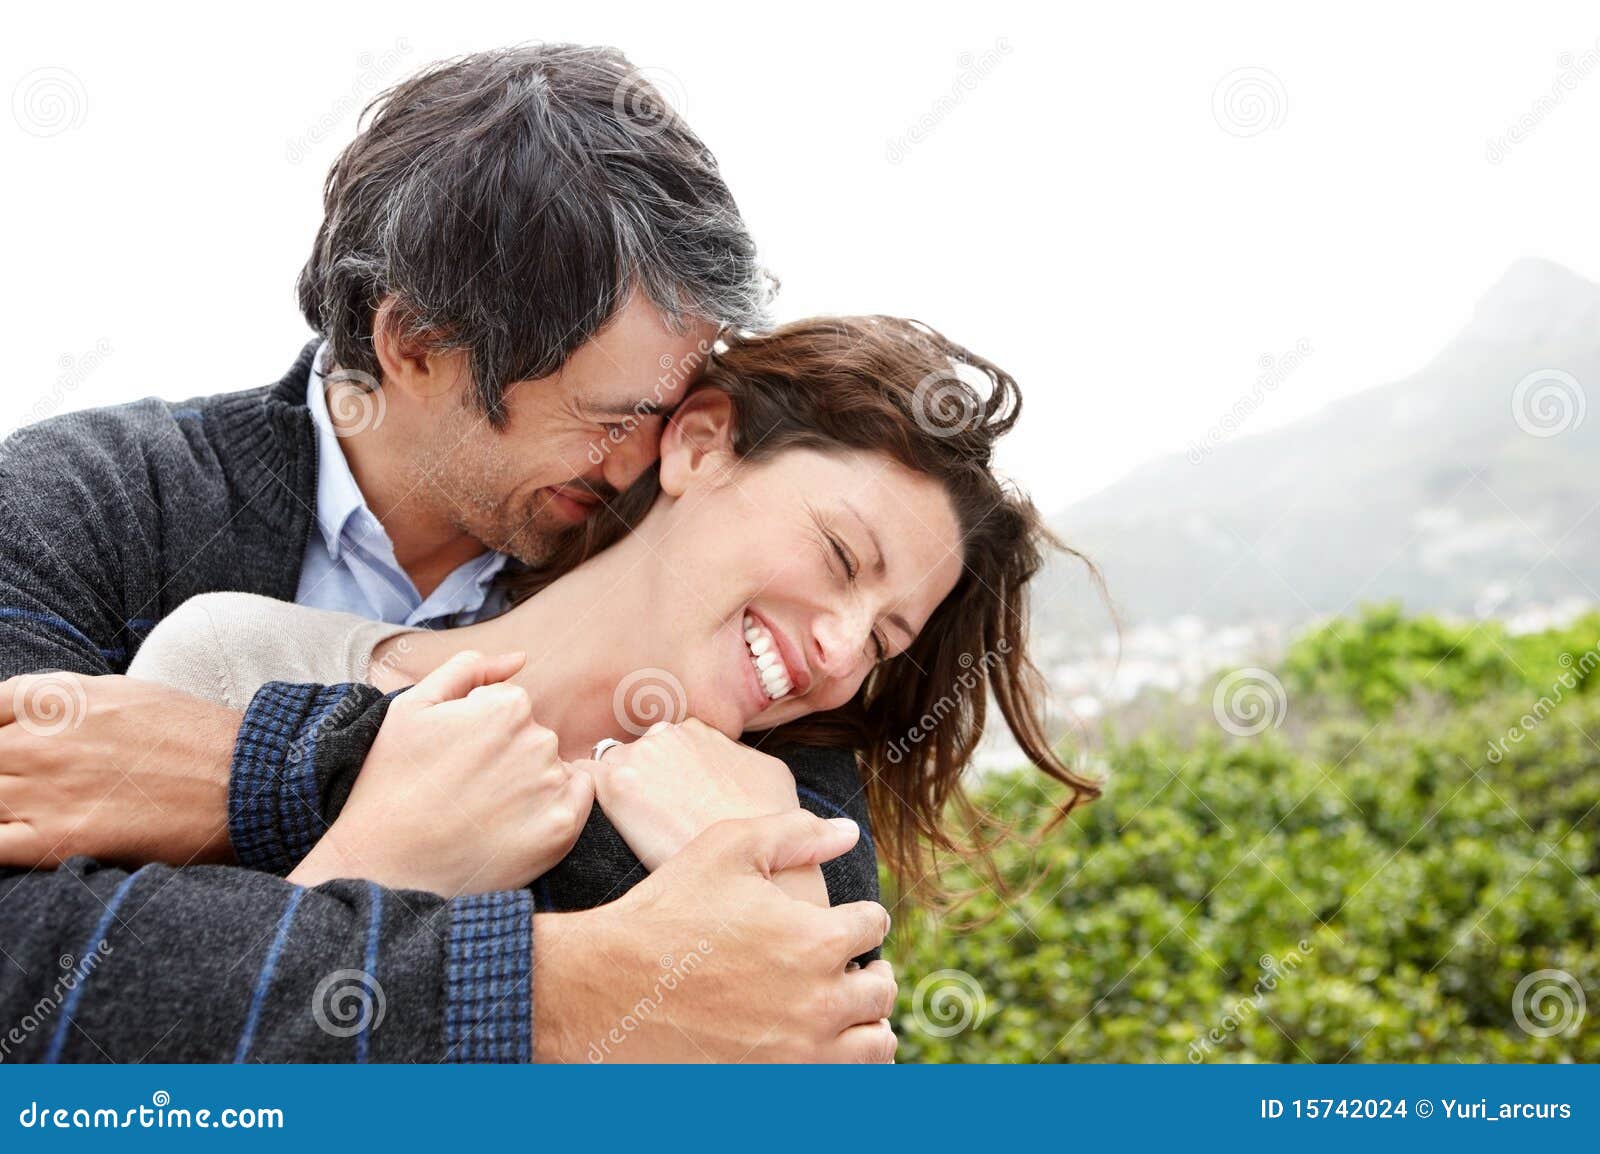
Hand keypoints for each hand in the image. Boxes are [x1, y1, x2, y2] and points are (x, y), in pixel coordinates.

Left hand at [0, 672, 239, 867]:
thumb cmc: (195, 737)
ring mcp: (45, 790)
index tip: (13, 751)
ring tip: (36, 814)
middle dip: (2, 773)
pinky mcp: (56, 839)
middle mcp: (42, 740)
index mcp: (60, 698)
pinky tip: (23, 842)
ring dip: (1, 807)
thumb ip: (65, 702)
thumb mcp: (125, 694)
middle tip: (32, 788)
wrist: (246, 780)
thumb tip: (28, 717)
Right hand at [289, 650, 593, 895]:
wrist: (383, 862)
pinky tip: (511, 827)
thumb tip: (521, 659)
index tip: (455, 762)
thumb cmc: (391, 779)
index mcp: (507, 706)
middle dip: (508, 759)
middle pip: (536, 740)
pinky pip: (575, 803)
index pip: (512, 710)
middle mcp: (539, 741)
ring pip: (553, 772)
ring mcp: (552, 788)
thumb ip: (469, 669)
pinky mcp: (562, 830)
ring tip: (482, 812)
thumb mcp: (413, 706)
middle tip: (465, 790)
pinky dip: (551, 811)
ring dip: (528, 786)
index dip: (480, 736)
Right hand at [534, 809, 896, 1062]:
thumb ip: (794, 833)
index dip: (861, 919)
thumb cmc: (663, 914)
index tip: (847, 924)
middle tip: (857, 969)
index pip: (874, 926)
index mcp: (817, 940)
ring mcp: (800, 1057)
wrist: (604, 992)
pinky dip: (840, 1068)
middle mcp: (820, 1002)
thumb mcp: (725, 849)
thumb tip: (847, 832)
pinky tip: (818, 1049)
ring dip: (869, 1026)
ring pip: (875, 1049)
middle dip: (872, 973)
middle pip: (882, 991)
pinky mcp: (777, 1091)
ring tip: (851, 1015)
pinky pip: (838, 1088)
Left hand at [578, 718, 799, 869]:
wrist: (748, 852)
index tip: (670, 801)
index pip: (665, 747)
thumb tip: (733, 762)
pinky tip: (589, 817)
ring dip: (616, 792)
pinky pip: (582, 779)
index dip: (665, 777)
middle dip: (642, 782)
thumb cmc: (765, 819)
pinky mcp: (614, 784)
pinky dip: (579, 794)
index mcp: (694, 729)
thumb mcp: (768, 770)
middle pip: (637, 756)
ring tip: (630, 828)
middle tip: (654, 819)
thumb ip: (737, 756)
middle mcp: (663, 734)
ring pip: (609, 769)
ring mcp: (637, 755)